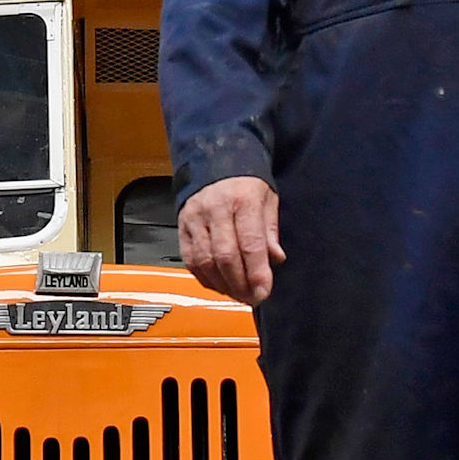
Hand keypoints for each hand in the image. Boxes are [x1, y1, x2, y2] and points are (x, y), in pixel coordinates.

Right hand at [178, 176, 281, 304]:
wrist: (214, 161)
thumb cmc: (244, 183)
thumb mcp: (267, 199)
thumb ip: (270, 231)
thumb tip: (275, 259)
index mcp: (243, 200)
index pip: (250, 243)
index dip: (257, 273)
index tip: (264, 292)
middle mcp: (216, 209)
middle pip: (226, 256)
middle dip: (240, 284)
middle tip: (252, 298)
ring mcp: (196, 218)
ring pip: (205, 261)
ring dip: (222, 285)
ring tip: (237, 294)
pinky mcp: (182, 227)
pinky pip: (191, 260)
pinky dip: (205, 278)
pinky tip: (219, 284)